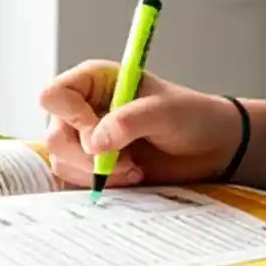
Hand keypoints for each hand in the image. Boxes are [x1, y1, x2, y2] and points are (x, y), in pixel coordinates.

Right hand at [39, 60, 242, 187]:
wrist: (211, 148)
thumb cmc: (191, 117)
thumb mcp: (164, 112)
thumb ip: (128, 121)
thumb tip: (94, 142)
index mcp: (93, 81)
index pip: (54, 95)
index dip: (71, 117)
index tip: (100, 133)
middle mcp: (82, 108)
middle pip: (55, 135)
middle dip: (88, 155)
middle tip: (125, 159)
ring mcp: (84, 138)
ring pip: (63, 161)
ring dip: (98, 172)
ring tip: (134, 168)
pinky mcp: (92, 166)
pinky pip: (76, 180)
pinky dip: (103, 183)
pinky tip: (131, 176)